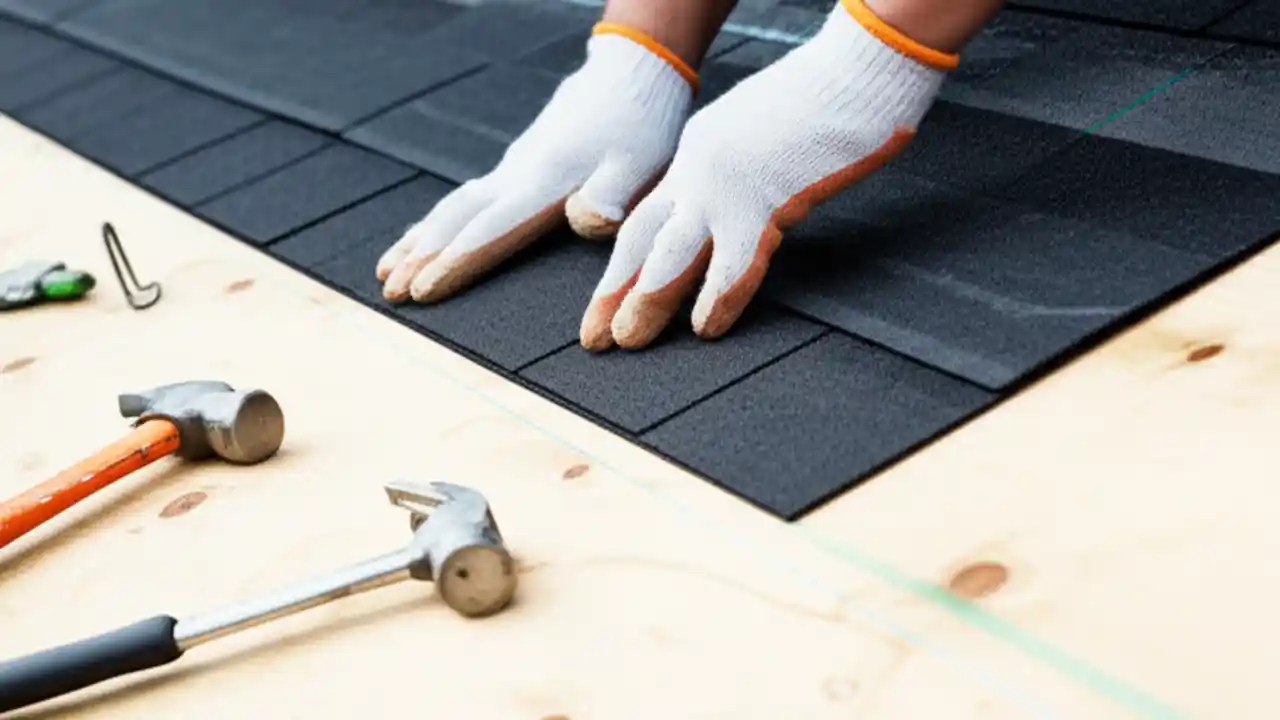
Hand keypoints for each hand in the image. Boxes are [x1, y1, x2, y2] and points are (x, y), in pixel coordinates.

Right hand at [377, 27, 694, 302]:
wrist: (630, 76)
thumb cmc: (640, 129)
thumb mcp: (638, 164)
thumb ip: (610, 195)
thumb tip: (583, 221)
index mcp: (542, 183)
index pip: (489, 230)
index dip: (455, 263)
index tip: (423, 291)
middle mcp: (514, 175)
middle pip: (456, 221)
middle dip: (420, 258)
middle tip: (390, 294)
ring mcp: (511, 168)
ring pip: (452, 208)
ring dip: (418, 239)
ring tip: (386, 271)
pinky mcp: (516, 165)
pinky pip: (464, 198)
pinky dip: (436, 221)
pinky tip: (421, 235)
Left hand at [580, 0, 957, 349]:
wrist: (855, 68)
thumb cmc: (824, 100)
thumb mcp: (759, 138)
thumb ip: (739, 176)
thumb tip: (741, 216)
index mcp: (696, 151)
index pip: (649, 217)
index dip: (625, 263)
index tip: (610, 297)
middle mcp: (698, 167)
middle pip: (641, 238)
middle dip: (614, 290)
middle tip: (595, 338)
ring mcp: (726, 183)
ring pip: (670, 253)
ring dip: (646, 301)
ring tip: (628, 341)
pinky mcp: (766, 198)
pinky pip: (734, 261)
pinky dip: (718, 299)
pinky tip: (705, 329)